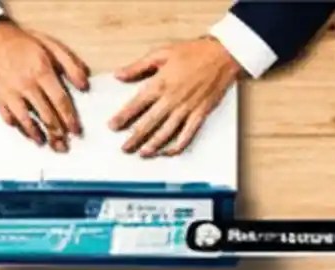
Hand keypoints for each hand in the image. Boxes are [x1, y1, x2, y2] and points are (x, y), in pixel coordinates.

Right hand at [0, 19, 88, 152]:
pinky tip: (26, 133)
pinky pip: (9, 118)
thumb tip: (85, 84)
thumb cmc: (23, 41)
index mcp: (42, 71)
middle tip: (64, 144)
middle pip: (46, 115)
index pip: (60, 101)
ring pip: (27, 121)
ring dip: (38, 134)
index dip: (70, 118)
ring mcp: (10, 93)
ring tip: (46, 143)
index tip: (76, 131)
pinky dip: (19, 127)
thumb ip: (70, 64)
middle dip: (57, 133)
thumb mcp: (51, 45)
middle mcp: (26, 85)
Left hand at [111, 38, 241, 157]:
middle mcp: (172, 99)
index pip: (136, 104)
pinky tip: (169, 152)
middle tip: (124, 148)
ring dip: (153, 145)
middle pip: (149, 123)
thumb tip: (118, 75)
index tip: (112, 126)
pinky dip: (178, 145)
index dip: (123, 117)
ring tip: (142, 153)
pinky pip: (187, 134)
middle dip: (134, 137)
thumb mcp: (162, 53)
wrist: (222, 55)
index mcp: (160, 84)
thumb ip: (138, 66)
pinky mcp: (200, 114)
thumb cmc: (193, 52)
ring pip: (166, 132)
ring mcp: (186, 109)